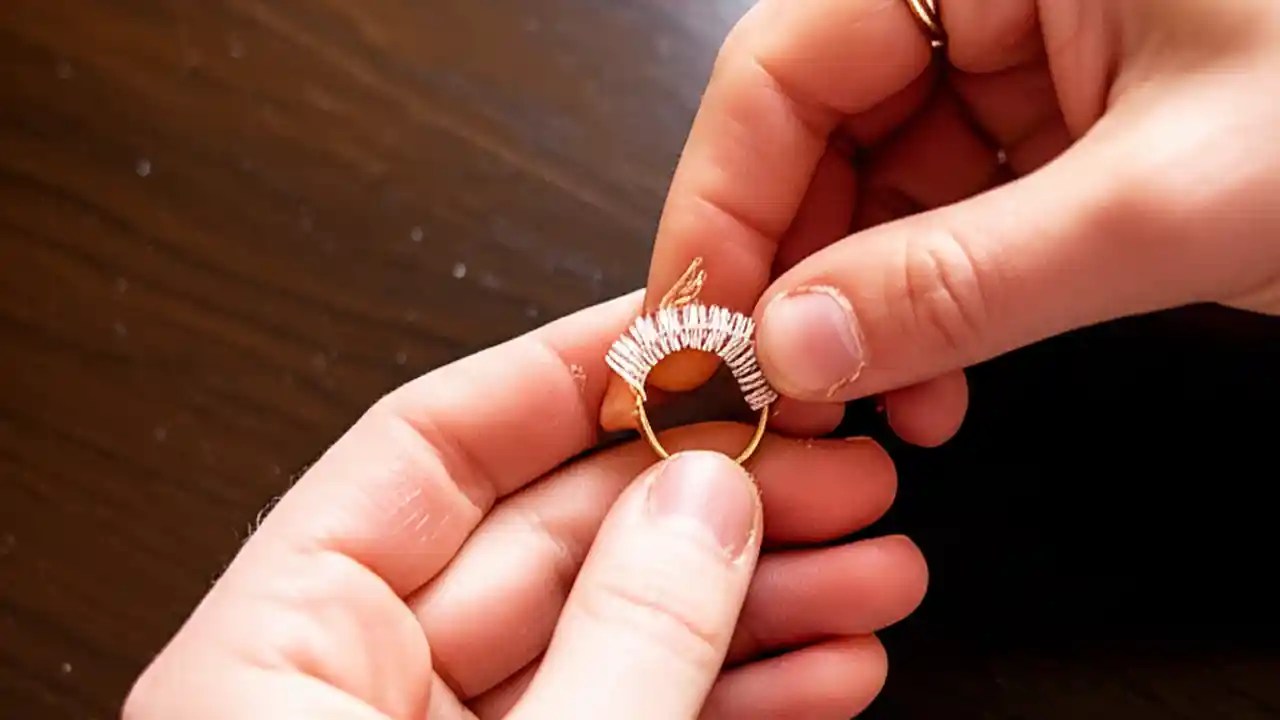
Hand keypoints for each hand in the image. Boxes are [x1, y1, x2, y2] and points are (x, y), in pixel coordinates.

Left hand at [123, 292, 926, 719]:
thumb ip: (619, 641)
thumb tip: (702, 501)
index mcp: (274, 661)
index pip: (425, 450)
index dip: (568, 377)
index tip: (691, 338)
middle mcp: (348, 698)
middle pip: (552, 540)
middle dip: (716, 504)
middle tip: (832, 465)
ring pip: (616, 640)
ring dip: (757, 607)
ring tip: (875, 568)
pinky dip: (734, 698)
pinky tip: (827, 667)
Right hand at [602, 0, 1279, 440]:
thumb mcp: (1179, 199)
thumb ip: (970, 279)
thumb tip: (794, 346)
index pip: (781, 71)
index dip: (721, 214)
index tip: (696, 339)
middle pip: (815, 133)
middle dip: (793, 278)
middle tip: (779, 398)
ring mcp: (1027, 48)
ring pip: (877, 184)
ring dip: (863, 310)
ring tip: (877, 410)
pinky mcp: (1068, 115)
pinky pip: (950, 210)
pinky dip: (932, 303)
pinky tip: (937, 380)